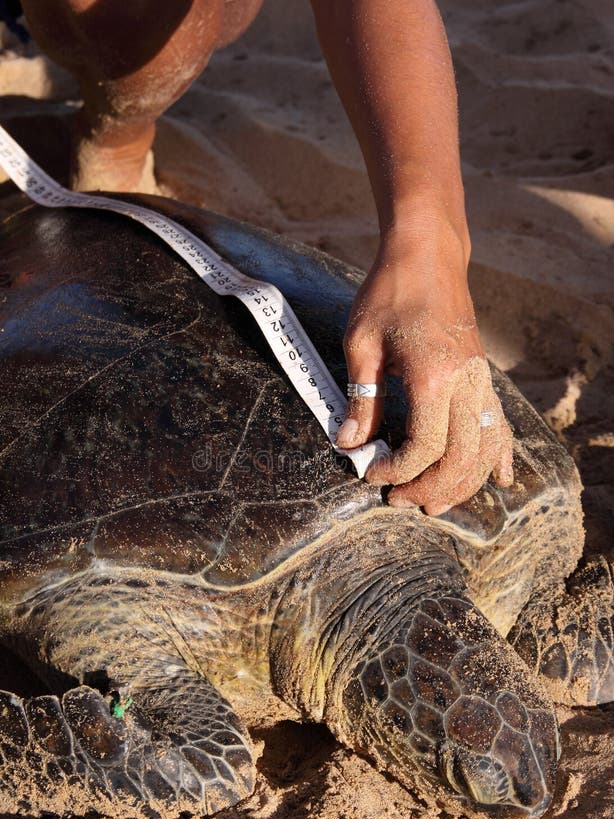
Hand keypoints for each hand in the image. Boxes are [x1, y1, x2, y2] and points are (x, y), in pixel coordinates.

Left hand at [335, 222, 513, 514]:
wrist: (427, 253)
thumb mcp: (362, 344)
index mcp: (434, 377)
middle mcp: (465, 384)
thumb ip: (360, 399)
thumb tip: (348, 442)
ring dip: (463, 483)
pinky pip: (499, 424)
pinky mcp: (483, 375)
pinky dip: (500, 455)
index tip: (372, 473)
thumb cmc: (390, 293)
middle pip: (462, 457)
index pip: (424, 446)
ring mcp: (480, 380)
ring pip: (485, 448)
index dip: (398, 470)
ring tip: (436, 504)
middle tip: (399, 500)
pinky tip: (500, 478)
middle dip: (431, 488)